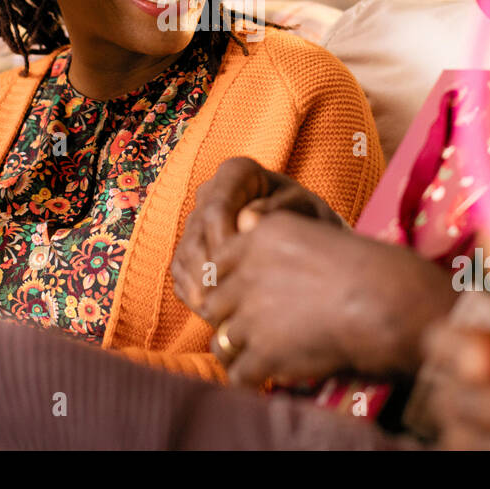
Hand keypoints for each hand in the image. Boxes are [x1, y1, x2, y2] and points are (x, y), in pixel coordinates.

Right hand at [172, 157, 345, 313]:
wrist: (302, 234)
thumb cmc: (308, 218)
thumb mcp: (304, 212)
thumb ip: (280, 212)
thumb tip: (248, 221)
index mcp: (236, 173)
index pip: (216, 208)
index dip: (222, 242)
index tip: (240, 271)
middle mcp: (210, 191)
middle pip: (196, 234)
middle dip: (207, 271)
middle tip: (224, 304)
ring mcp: (197, 218)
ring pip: (185, 254)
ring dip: (198, 287)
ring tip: (218, 315)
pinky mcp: (192, 245)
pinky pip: (181, 270)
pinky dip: (192, 293)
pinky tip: (211, 314)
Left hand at [197, 211, 455, 386]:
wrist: (386, 301)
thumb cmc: (364, 266)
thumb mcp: (313, 229)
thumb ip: (271, 228)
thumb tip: (243, 216)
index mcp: (259, 237)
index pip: (219, 263)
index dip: (230, 284)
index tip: (245, 297)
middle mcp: (248, 272)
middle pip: (215, 301)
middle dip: (230, 317)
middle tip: (251, 330)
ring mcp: (252, 314)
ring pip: (222, 339)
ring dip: (238, 350)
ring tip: (256, 358)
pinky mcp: (263, 352)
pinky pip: (239, 373)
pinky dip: (251, 379)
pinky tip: (266, 378)